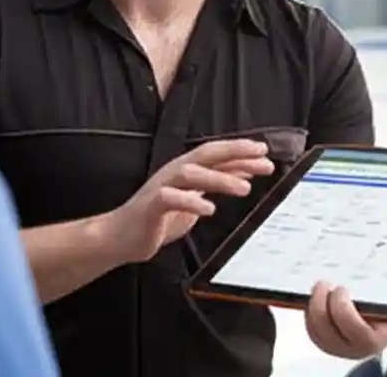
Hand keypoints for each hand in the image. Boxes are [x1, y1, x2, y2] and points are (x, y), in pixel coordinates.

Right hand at [105, 139, 274, 263]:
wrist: (122, 237)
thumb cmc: (158, 218)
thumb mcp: (195, 199)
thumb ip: (215, 185)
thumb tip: (245, 173)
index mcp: (185, 170)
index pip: (215, 154)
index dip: (239, 150)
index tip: (264, 151)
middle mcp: (174, 172)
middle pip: (205, 154)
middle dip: (234, 152)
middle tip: (261, 155)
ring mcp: (161, 187)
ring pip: (190, 173)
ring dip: (219, 178)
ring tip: (244, 187)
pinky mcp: (151, 206)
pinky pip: (170, 199)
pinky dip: (191, 202)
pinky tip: (208, 209)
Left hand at [304, 282, 386, 359]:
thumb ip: (380, 287)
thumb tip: (369, 261)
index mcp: (377, 338)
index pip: (357, 332)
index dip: (343, 310)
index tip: (341, 289)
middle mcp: (358, 350)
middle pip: (330, 334)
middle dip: (321, 305)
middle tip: (324, 284)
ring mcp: (341, 349)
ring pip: (317, 333)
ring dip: (313, 307)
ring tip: (319, 287)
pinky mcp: (328, 344)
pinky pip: (313, 332)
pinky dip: (310, 313)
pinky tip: (314, 297)